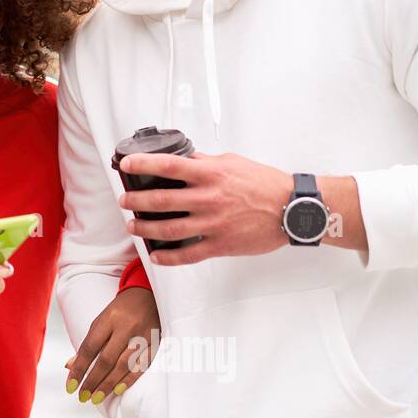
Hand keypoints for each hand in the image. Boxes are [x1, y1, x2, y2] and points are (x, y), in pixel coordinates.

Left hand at [66, 287, 159, 403]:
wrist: (148, 296)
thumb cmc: (119, 312)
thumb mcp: (100, 322)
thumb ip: (88, 345)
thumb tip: (70, 367)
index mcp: (109, 319)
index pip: (90, 348)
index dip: (79, 368)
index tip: (70, 386)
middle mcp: (126, 327)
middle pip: (106, 359)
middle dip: (93, 381)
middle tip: (82, 397)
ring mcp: (143, 336)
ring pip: (124, 365)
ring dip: (108, 384)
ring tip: (96, 398)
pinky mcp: (156, 344)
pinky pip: (142, 366)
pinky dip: (129, 379)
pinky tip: (117, 391)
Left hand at [117, 151, 292, 264]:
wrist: (292, 209)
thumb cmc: (265, 184)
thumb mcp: (233, 162)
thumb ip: (206, 162)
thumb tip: (185, 159)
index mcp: (211, 174)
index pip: (169, 166)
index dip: (143, 165)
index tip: (127, 165)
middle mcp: (209, 198)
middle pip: (161, 200)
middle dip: (136, 201)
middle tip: (125, 201)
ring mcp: (213, 224)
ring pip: (169, 229)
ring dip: (145, 228)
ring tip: (133, 226)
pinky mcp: (221, 245)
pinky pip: (188, 254)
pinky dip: (168, 257)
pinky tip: (156, 255)